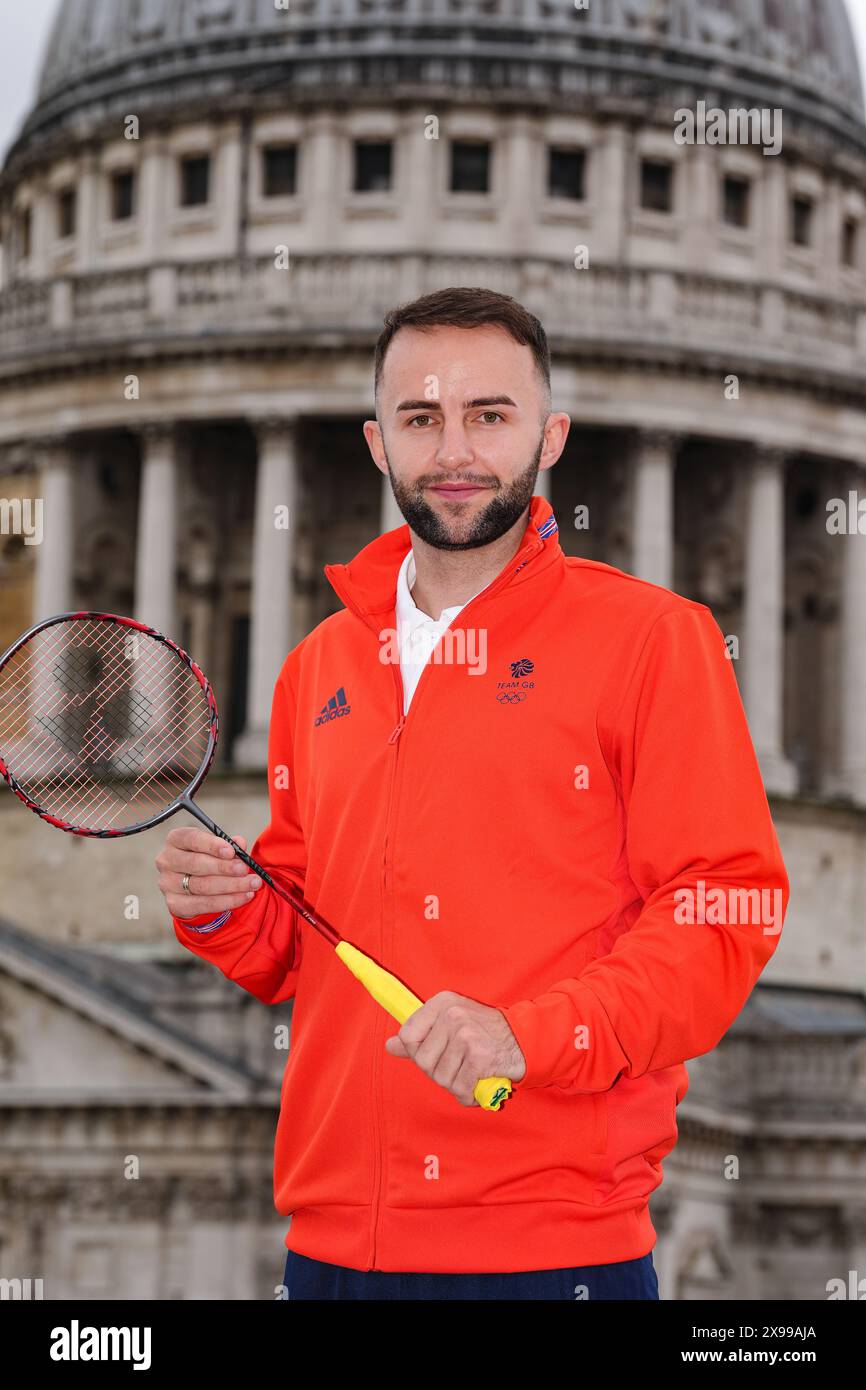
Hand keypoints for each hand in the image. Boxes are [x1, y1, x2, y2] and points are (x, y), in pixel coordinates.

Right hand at [156, 826, 263, 918]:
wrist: (195, 887)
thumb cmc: (208, 859)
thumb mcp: (218, 848)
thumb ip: (229, 845)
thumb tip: (240, 843)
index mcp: (176, 839)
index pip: (191, 839)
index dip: (212, 845)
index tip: (231, 851)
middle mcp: (166, 860)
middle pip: (196, 864)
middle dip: (224, 867)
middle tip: (245, 869)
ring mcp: (167, 883)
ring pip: (202, 886)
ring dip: (231, 885)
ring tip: (252, 884)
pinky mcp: (174, 904)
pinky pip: (203, 904)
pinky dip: (227, 901)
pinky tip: (244, 897)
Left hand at [384, 990, 525, 1105]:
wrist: (524, 1040)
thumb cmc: (484, 1032)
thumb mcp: (451, 1023)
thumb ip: (419, 1035)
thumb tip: (389, 1046)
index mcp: (442, 1003)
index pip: (407, 1035)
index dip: (419, 1052)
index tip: (438, 1052)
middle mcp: (452, 1015)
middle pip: (423, 1061)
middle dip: (440, 1071)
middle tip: (459, 1064)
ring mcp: (466, 1035)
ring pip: (441, 1078)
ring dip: (456, 1084)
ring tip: (471, 1071)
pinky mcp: (479, 1057)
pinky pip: (459, 1088)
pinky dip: (468, 1094)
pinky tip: (478, 1084)